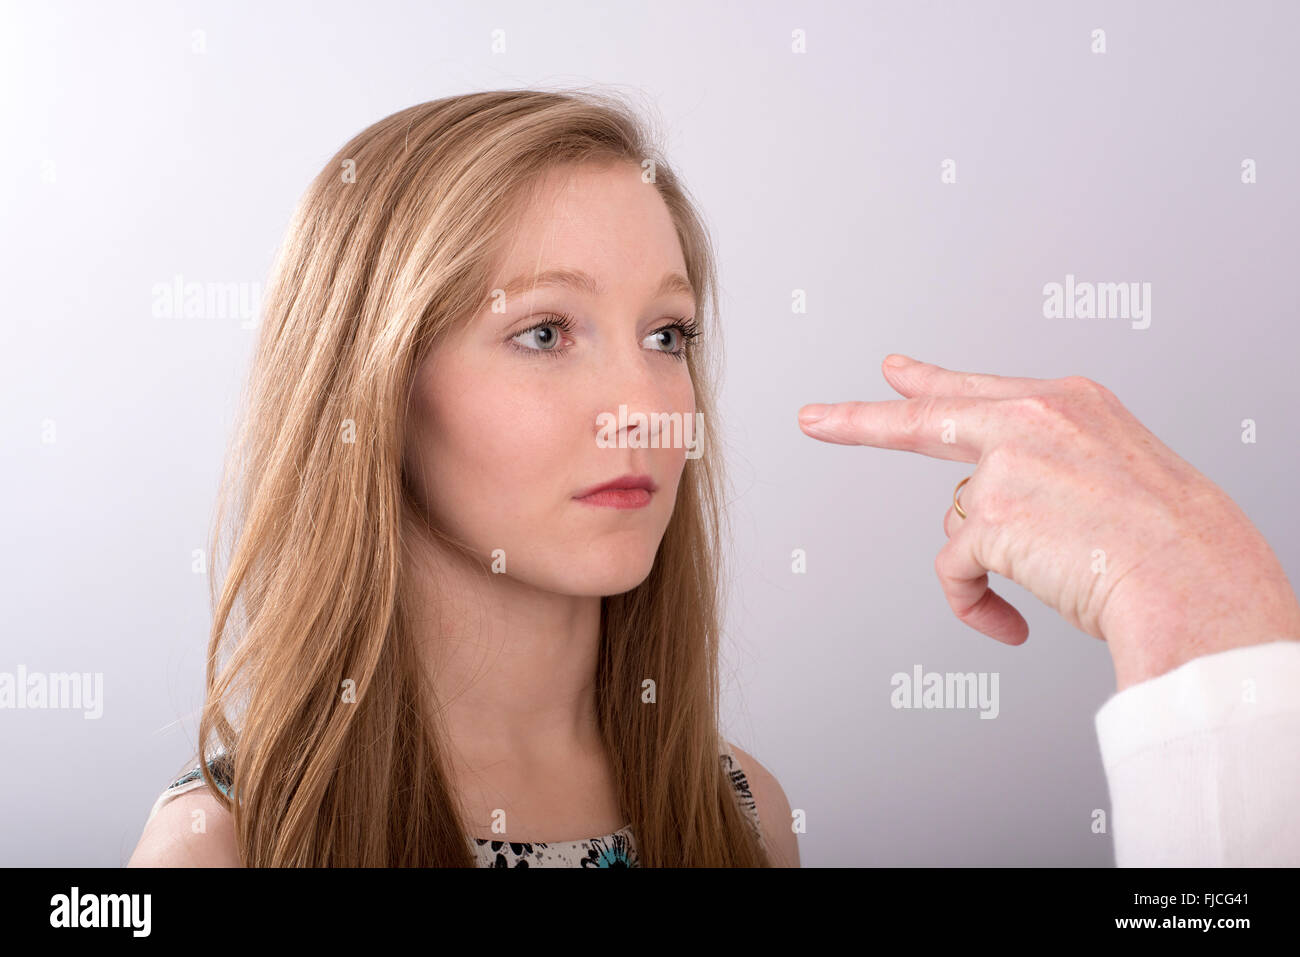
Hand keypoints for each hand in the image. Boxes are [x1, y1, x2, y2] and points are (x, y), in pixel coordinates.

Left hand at [797, 355, 1299, 690]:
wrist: (1197, 581)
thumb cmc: (1173, 542)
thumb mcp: (1118, 473)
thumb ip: (1049, 466)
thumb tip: (974, 501)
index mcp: (1069, 403)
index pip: (980, 388)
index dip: (930, 382)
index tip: (893, 371)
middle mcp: (1033, 418)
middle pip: (926, 418)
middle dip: (862, 422)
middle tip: (813, 418)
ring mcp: (1008, 462)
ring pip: (960, 518)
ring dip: (988, 559)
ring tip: (1054, 575)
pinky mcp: (991, 514)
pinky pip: (954, 569)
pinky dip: (974, 603)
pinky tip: (1009, 622)